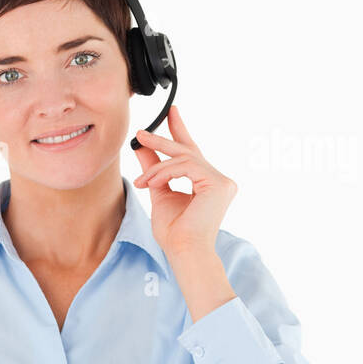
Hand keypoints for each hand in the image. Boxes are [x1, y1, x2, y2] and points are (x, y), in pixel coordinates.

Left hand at [132, 104, 236, 258]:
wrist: (183, 251)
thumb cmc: (175, 232)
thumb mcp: (159, 191)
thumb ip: (154, 168)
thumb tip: (142, 146)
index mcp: (206, 183)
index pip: (192, 152)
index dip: (180, 131)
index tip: (171, 112)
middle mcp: (219, 180)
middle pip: (188, 151)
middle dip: (163, 140)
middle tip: (141, 134)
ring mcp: (222, 181)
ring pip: (184, 158)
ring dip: (157, 167)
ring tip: (142, 180)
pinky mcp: (219, 184)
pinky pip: (186, 167)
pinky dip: (164, 172)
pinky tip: (151, 182)